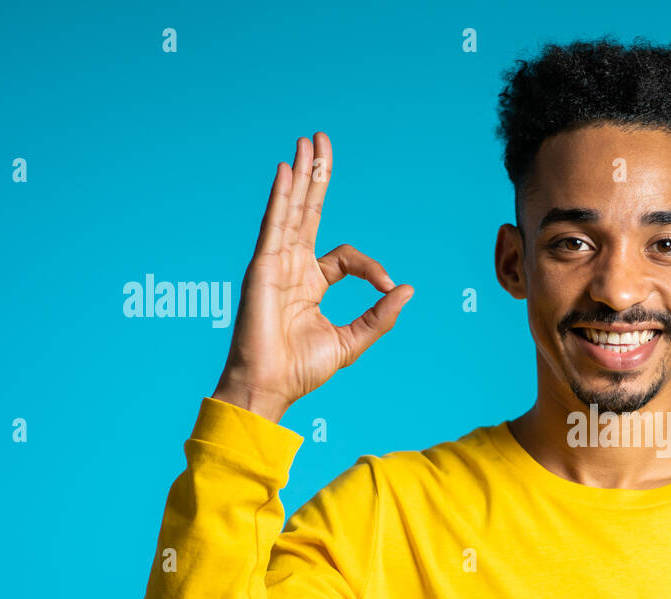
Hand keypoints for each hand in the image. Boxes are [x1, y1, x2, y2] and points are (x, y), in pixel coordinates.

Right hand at [212, 132, 413, 422]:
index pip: (345, 257)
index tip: (388, 285)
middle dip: (317, 177)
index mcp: (311, 282)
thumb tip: (408, 288)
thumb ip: (380, 316)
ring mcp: (274, 263)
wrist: (271, 385)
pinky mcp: (262, 267)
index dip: (371, 266)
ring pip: (291, 211)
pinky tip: (287, 171)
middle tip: (321, 140)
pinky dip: (281, 197)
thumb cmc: (302, 369)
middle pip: (308, 212)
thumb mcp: (352, 341)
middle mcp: (292, 267)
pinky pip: (274, 225)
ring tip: (307, 142)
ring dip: (300, 175)